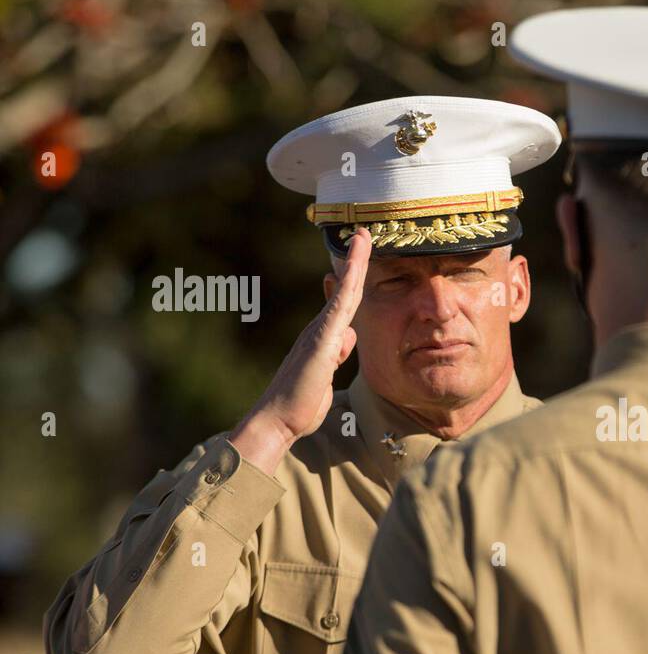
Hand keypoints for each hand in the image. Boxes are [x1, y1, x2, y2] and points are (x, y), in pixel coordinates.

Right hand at [229, 227, 370, 474]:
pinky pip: (339, 308)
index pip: (344, 303)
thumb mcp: (326, 374)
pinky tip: (356, 268)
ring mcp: (320, 332)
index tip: (360, 255)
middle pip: (344, 289)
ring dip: (354, 263)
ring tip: (363, 238)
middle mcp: (320, 329)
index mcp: (323, 337)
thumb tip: (349, 336)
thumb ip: (337, 353)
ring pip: (343, 292)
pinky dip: (348, 286)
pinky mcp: (321, 341)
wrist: (278, 420)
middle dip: (355, 260)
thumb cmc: (301, 403)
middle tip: (362, 233)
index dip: (353, 278)